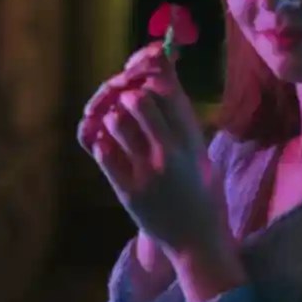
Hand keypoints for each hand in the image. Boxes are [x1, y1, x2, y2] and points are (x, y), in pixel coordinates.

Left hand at [76, 44, 225, 255]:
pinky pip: (102, 151)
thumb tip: (161, 72)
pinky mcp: (127, 189)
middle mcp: (170, 150)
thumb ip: (180, 117)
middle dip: (127, 91)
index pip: (167, 85)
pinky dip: (101, 142)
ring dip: (112, 116)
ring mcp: (147, 170)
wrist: (197, 240)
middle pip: (138, 98)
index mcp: (191, 136)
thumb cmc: (200, 192)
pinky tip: (108, 144)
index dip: (151, 64)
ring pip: (116, 120)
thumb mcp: (199, 150)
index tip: (144, 61)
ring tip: (117, 124)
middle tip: (124, 96)